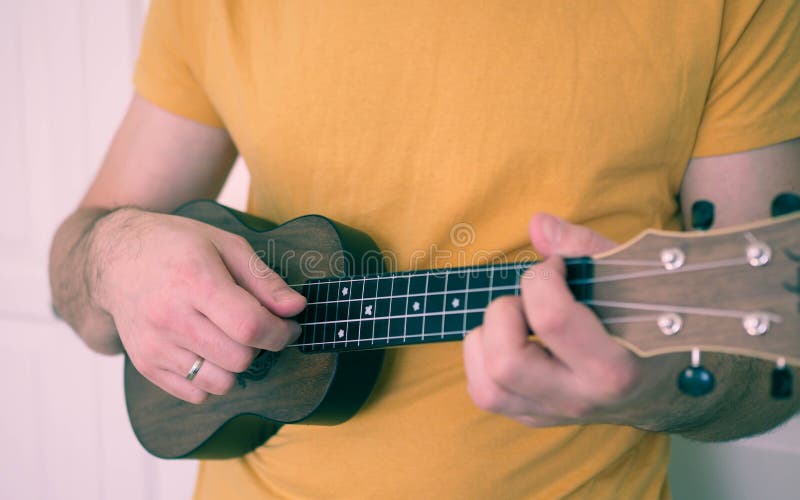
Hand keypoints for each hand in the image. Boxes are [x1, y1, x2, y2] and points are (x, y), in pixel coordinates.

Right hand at [89, 208, 305, 403]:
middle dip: (262, 346)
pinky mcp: (145, 364)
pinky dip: (212, 379)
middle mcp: (170, 317)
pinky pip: (196, 394)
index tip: (289, 326)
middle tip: (259, 327)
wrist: (114, 258)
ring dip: (237, 366)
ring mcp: (155, 345)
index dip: (281, 332)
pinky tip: (209, 349)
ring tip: (231, 338)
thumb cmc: (176, 246)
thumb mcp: (226, 245)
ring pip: (221, 382)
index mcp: (194, 280)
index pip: (250, 326)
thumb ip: (264, 280)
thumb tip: (296, 309)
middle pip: (240, 358)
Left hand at [463, 213, 679, 427]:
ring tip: (519, 319)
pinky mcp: (533, 418)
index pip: (550, 319)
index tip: (557, 267)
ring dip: (487, 339)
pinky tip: (512, 337)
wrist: (668, 387)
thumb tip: (538, 226)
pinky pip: (485, 393)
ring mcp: (552, 414)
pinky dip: (483, 358)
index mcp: (614, 367)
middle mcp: (579, 399)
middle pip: (505, 362)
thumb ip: (585, 248)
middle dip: (505, 314)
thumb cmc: (651, 321)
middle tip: (530, 299)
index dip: (542, 277)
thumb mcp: (634, 278)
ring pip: (486, 388)